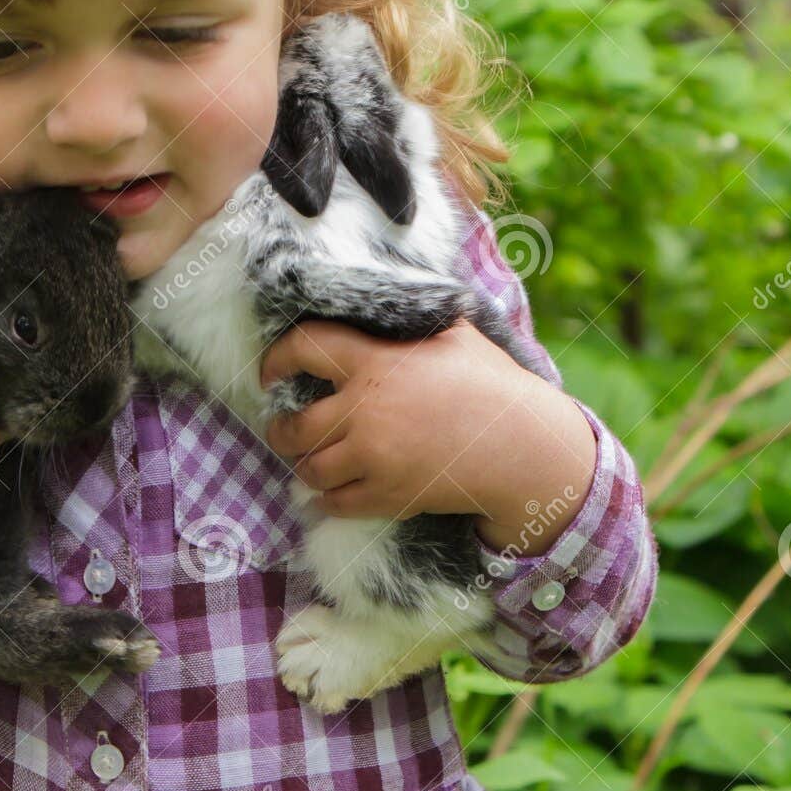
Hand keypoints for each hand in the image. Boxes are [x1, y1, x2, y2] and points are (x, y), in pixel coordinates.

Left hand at [259, 318, 595, 550]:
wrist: (522, 446)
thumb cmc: (491, 384)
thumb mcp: (453, 333)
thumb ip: (413, 318)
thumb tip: (396, 288)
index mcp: (374, 362)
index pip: (304, 348)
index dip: (276, 359)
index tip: (268, 373)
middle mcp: (364, 409)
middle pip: (295, 426)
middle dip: (281, 430)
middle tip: (283, 429)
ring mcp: (374, 455)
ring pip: (311, 469)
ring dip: (304, 465)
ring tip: (308, 460)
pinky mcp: (389, 494)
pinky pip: (336, 503)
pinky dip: (328, 499)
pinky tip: (331, 492)